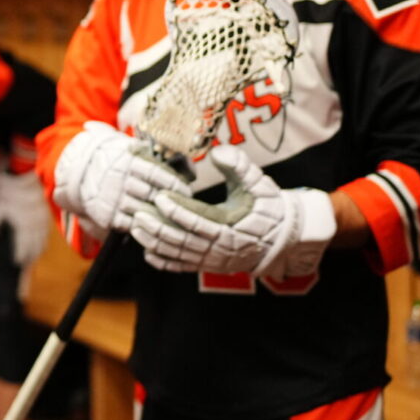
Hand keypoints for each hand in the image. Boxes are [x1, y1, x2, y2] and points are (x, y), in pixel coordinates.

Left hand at [0, 170, 50, 267]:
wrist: (24, 168)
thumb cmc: (7, 186)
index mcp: (24, 221)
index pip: (24, 243)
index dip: (21, 253)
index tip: (18, 261)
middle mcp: (36, 221)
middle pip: (35, 243)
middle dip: (31, 254)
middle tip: (27, 265)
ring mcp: (43, 217)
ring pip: (43, 237)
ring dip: (39, 248)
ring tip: (34, 258)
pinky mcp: (46, 211)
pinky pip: (47, 229)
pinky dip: (44, 238)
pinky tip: (42, 243)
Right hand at [53, 121, 191, 233]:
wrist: (78, 173)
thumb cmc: (111, 158)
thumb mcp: (124, 146)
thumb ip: (147, 148)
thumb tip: (174, 148)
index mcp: (127, 161)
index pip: (157, 174)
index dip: (174, 184)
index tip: (187, 191)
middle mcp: (120, 179)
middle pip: (153, 194)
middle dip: (169, 201)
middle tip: (183, 206)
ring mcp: (113, 198)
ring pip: (144, 211)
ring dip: (160, 216)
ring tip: (172, 218)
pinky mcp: (106, 215)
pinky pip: (130, 224)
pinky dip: (144, 226)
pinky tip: (153, 225)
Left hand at [130, 145, 336, 277]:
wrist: (283, 239)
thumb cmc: (269, 207)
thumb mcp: (259, 183)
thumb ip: (239, 166)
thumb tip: (218, 152)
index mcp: (231, 226)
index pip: (198, 219)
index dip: (177, 209)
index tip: (160, 196)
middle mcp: (220, 246)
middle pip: (183, 239)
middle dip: (158, 227)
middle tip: (137, 213)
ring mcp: (214, 259)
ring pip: (179, 253)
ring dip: (155, 242)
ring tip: (136, 227)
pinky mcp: (210, 266)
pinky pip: (184, 267)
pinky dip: (165, 262)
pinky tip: (148, 253)